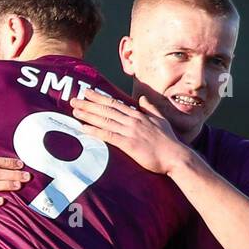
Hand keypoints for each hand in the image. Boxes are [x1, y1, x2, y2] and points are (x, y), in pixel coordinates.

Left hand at [70, 90, 185, 174]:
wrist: (175, 156)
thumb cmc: (169, 141)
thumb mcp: (161, 120)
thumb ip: (150, 108)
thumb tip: (142, 98)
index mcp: (138, 114)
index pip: (115, 102)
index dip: (100, 97)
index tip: (88, 92)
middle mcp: (132, 120)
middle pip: (106, 108)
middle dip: (89, 103)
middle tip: (74, 99)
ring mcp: (130, 131)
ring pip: (105, 119)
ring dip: (88, 115)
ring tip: (74, 110)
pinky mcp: (129, 144)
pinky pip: (108, 135)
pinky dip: (95, 131)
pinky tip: (84, 129)